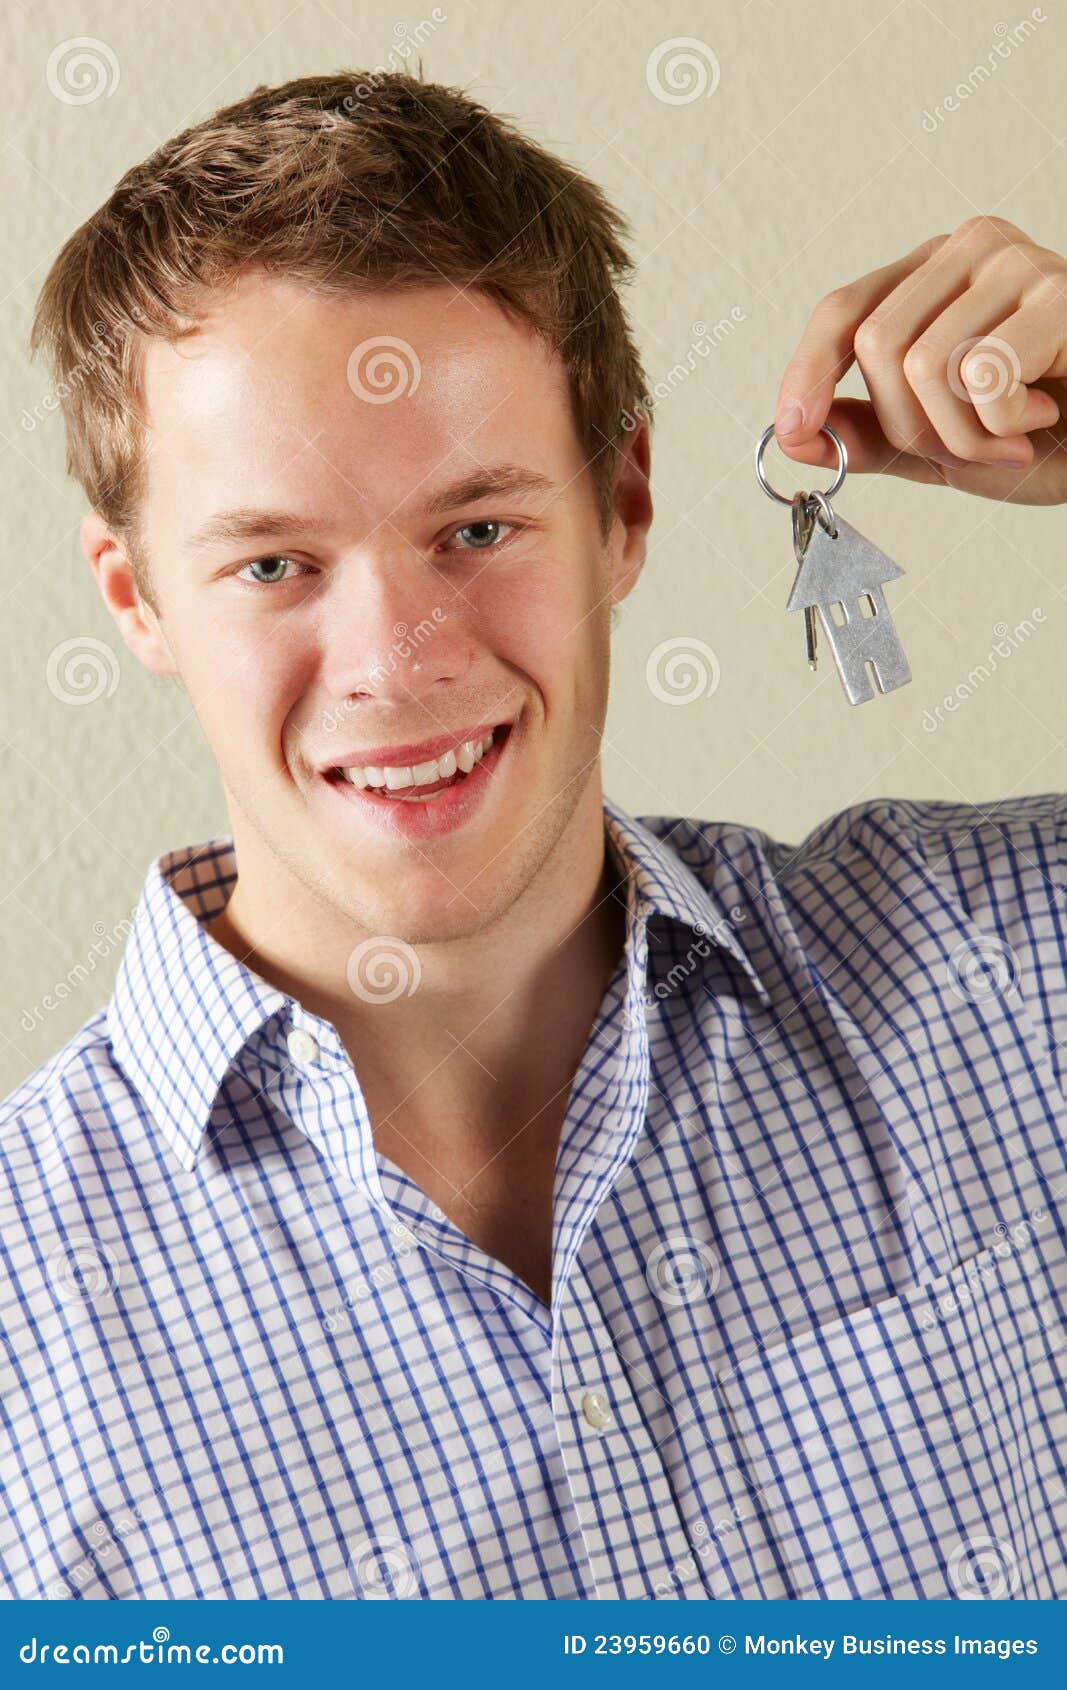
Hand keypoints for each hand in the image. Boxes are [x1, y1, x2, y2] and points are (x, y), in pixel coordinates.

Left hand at [774, 215, 1066, 505]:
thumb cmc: (1048, 433)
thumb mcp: (941, 444)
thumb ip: (870, 437)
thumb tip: (793, 436)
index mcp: (932, 276)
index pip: (843, 310)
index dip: (807, 371)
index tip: (793, 427)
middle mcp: (969, 251)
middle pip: (876, 346)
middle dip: (912, 427)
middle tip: (969, 448)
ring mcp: (1016, 262)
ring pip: (923, 365)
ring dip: (963, 434)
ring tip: (1012, 433)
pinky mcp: (1058, 293)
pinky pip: (982, 373)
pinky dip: (1003, 422)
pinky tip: (1043, 410)